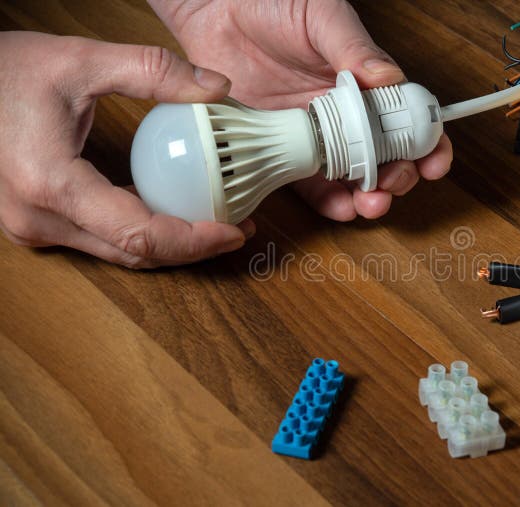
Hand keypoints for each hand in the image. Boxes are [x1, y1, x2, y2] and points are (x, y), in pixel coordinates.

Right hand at [0, 31, 253, 267]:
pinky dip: (142, 233)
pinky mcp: (37, 223)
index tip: (234, 231)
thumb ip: (153, 71)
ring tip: (215, 223)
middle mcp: (39, 219)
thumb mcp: (81, 61)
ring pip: (118, 253)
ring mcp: (34, 227)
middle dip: (192, 247)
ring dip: (170, 244)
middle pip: (134, 253)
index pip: (140, 235)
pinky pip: (101, 239)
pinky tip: (173, 213)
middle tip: (236, 229)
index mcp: (52, 185)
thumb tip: (216, 87)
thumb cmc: (3, 72)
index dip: (195, 240)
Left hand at [149, 0, 452, 220]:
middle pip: (385, 156)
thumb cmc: (273, 3)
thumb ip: (353, 47)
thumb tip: (388, 79)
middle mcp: (345, 114)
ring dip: (368, 197)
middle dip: (398, 176)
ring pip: (352, 177)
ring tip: (370, 203)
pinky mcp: (282, 149)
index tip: (433, 161)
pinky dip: (329, 202)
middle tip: (395, 182)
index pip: (407, 118)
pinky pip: (309, 184)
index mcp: (364, 83)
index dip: (427, 143)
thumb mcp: (321, 15)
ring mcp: (315, 135)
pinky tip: (341, 208)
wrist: (215, 9)